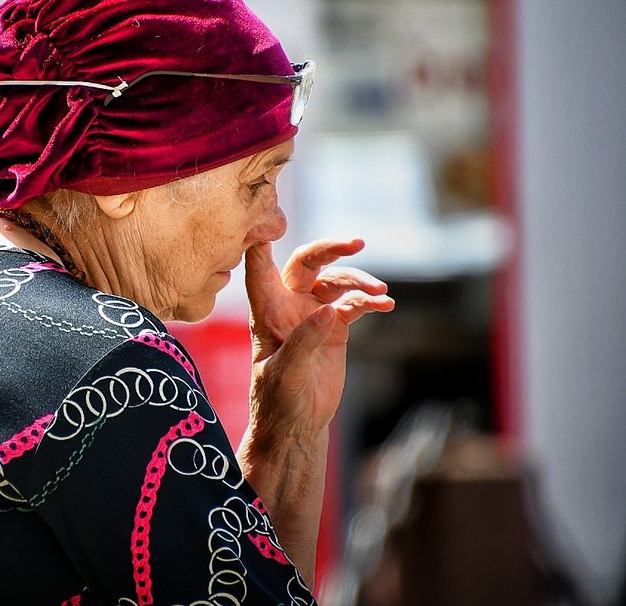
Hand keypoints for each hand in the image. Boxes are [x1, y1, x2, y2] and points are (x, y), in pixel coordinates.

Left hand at [244, 238, 394, 438]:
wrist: (298, 423)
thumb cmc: (278, 400)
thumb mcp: (285, 374)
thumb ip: (303, 342)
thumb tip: (327, 311)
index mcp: (266, 311)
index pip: (259, 270)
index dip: (261, 244)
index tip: (270, 223)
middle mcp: (289, 305)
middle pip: (307, 263)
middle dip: (329, 249)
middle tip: (356, 243)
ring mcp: (314, 313)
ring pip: (336, 281)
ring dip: (359, 281)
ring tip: (380, 292)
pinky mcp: (336, 327)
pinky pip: (354, 304)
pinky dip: (370, 302)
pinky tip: (386, 305)